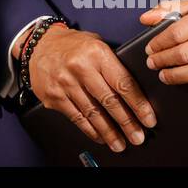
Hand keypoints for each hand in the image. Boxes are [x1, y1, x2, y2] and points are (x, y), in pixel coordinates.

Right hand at [24, 24, 156, 153]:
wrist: (39, 45)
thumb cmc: (72, 45)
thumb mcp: (96, 44)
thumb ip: (113, 64)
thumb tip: (136, 92)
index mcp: (96, 53)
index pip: (123, 83)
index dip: (138, 104)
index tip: (148, 119)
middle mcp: (79, 67)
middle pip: (109, 101)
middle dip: (127, 122)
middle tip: (138, 136)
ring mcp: (65, 83)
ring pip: (93, 113)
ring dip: (109, 131)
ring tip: (120, 143)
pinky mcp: (54, 96)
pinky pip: (76, 117)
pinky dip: (90, 130)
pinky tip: (100, 136)